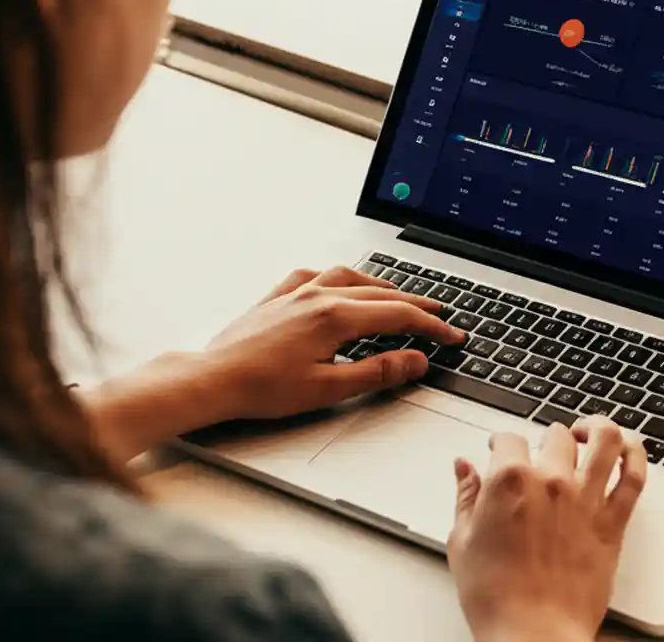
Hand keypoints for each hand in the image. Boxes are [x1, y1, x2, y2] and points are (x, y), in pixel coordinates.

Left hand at [82, 266, 464, 460]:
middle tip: (439, 314)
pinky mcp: (276, 297)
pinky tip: (338, 283)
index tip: (450, 336)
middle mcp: (318, 295)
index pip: (398, 316)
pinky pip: (315, 275)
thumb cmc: (262, 388)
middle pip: (381, 293)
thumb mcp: (329, 388)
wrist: (212, 379)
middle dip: (415, 304)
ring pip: (350, 277)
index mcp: (335, 316)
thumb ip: (378, 372)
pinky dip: (337, 278)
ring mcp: (296, 292)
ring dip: (381, 285)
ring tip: (398, 295)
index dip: (430, 326)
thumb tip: (415, 360)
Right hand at [448, 417, 647, 641]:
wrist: (533, 633)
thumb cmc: (496, 597)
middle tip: (542, 450)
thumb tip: (463, 469)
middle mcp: (551, 481)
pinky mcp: (612, 523)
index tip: (499, 447)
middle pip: (555, 436)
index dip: (500, 441)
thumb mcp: (462, 541)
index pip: (508, 439)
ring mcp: (586, 499)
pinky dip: (635, 454)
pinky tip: (629, 448)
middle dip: (546, 438)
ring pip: (605, 440)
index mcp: (509, 481)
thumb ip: (466, 497)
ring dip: (597, 427)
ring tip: (590, 429)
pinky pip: (633, 477)